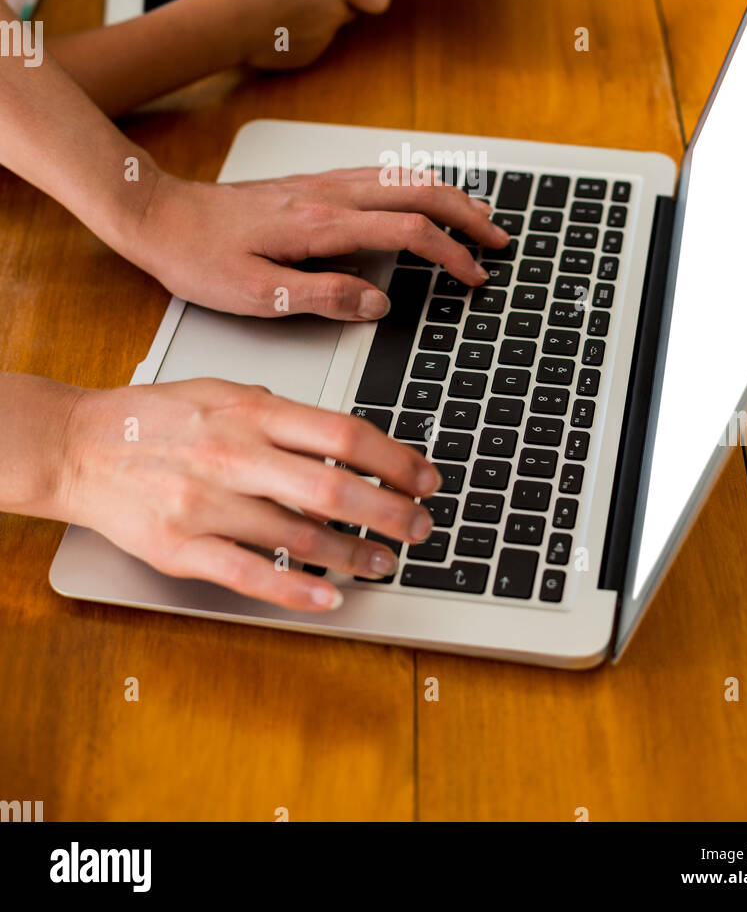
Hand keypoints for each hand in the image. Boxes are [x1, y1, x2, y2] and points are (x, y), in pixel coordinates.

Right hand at [62, 379, 441, 610]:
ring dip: (354, 555)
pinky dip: (297, 590)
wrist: (80, 447)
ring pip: (301, 536)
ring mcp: (208, 503)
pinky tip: (329, 597)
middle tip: (421, 527)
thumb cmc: (155, 419)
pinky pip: (250, 574)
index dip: (396, 460)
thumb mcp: (224, 391)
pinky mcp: (181, 547)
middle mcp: (235, 455)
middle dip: (392, 512)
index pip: (345, 434)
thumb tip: (342, 439)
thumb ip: (280, 414)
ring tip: (383, 563)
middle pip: (335, 487)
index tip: (424, 477)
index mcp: (251, 412)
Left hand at [129, 165, 510, 317]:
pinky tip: (420, 195)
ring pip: (401, 175)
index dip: (450, 254)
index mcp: (321, 224)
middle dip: (467, 213)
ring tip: (476, 215)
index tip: (473, 276)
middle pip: (418, 190)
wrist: (160, 216)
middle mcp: (327, 195)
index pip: (408, 231)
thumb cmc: (199, 258)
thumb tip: (379, 301)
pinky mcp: (309, 183)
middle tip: (498, 238)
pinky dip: (414, 183)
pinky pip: (377, 174)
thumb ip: (324, 296)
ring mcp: (320, 183)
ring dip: (446, 193)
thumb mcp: (257, 295)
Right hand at [206, 0, 389, 69]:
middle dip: (333, 4)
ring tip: (278, 9)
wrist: (230, 22)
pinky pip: (307, 48)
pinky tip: (271, 28)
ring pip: (325, 31)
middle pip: (349, 12)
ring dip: (311, 22)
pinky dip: (294, 40)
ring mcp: (321, 40)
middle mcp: (334, 14)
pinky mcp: (304, 59)